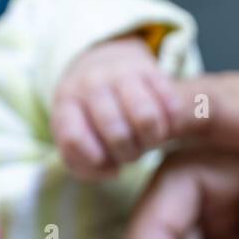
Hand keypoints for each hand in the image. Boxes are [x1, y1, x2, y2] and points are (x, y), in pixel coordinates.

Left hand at [51, 36, 181, 179]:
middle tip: (131, 152)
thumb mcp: (76, 136)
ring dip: (153, 139)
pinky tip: (164, 125)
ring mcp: (121, 73)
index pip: (75, 139)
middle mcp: (91, 84)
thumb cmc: (91, 117)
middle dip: (129, 154)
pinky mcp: (150, 70)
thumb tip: (113, 171)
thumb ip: (84, 164)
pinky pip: (169, 103)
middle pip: (116, 133)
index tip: (106, 162)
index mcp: (66, 103)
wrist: (103, 66)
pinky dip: (171, 122)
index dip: (93, 160)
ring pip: (146, 118)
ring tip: (149, 140)